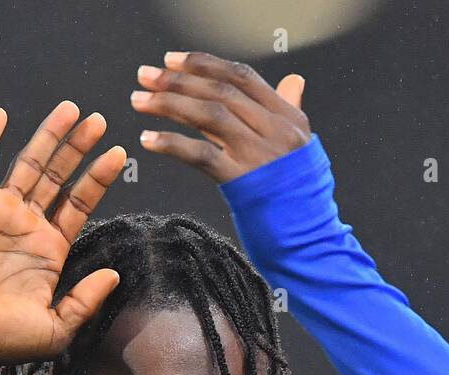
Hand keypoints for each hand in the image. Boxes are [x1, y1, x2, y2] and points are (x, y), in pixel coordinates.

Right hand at [0, 102, 125, 365]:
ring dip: (48, 136)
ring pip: (28, 164)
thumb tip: (113, 275)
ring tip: (70, 108)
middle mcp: (27, 227)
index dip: (99, 178)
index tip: (118, 153)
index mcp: (50, 251)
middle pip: (59, 176)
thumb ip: (85, 301)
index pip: (80, 204)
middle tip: (99, 119)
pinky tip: (1, 114)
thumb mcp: (55, 329)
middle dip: (79, 148)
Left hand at [131, 51, 310, 182]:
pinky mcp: (242, 182)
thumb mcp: (301, 149)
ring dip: (168, 104)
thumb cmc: (300, 197)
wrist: (308, 240)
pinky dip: (171, 143)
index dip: (204, 65)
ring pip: (209, 116)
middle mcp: (275, 131)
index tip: (172, 60)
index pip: (242, 78)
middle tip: (144, 75)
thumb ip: (291, 111)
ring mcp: (259, 156)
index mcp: (289, 119)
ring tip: (139, 100)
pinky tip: (148, 139)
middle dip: (177, 80)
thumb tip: (293, 80)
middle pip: (220, 93)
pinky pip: (201, 155)